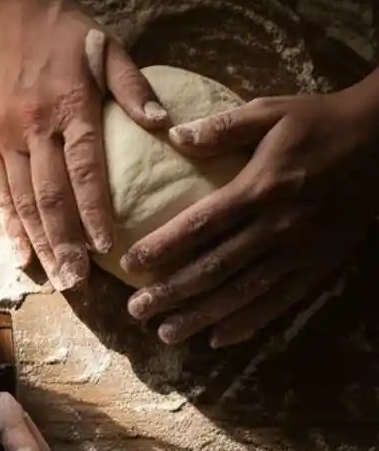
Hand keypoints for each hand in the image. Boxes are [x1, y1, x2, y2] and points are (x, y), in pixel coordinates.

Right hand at [0, 0, 169, 289]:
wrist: (9, 6)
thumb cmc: (67, 28)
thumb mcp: (109, 47)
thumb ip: (134, 87)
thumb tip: (163, 123)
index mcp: (69, 105)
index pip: (84, 169)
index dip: (93, 210)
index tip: (106, 247)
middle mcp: (33, 126)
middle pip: (48, 196)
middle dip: (63, 242)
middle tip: (77, 282)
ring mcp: (5, 135)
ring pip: (20, 199)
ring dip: (38, 242)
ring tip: (53, 277)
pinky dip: (7, 223)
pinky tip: (20, 252)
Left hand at [122, 70, 378, 346]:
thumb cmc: (320, 122)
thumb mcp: (271, 111)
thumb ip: (222, 127)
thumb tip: (173, 136)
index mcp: (261, 187)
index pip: (201, 224)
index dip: (163, 246)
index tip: (130, 264)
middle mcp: (279, 225)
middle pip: (216, 267)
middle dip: (173, 292)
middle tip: (136, 311)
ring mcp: (301, 250)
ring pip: (244, 293)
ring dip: (203, 316)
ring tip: (167, 334)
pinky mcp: (321, 264)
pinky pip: (281, 301)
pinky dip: (249, 322)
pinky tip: (219, 338)